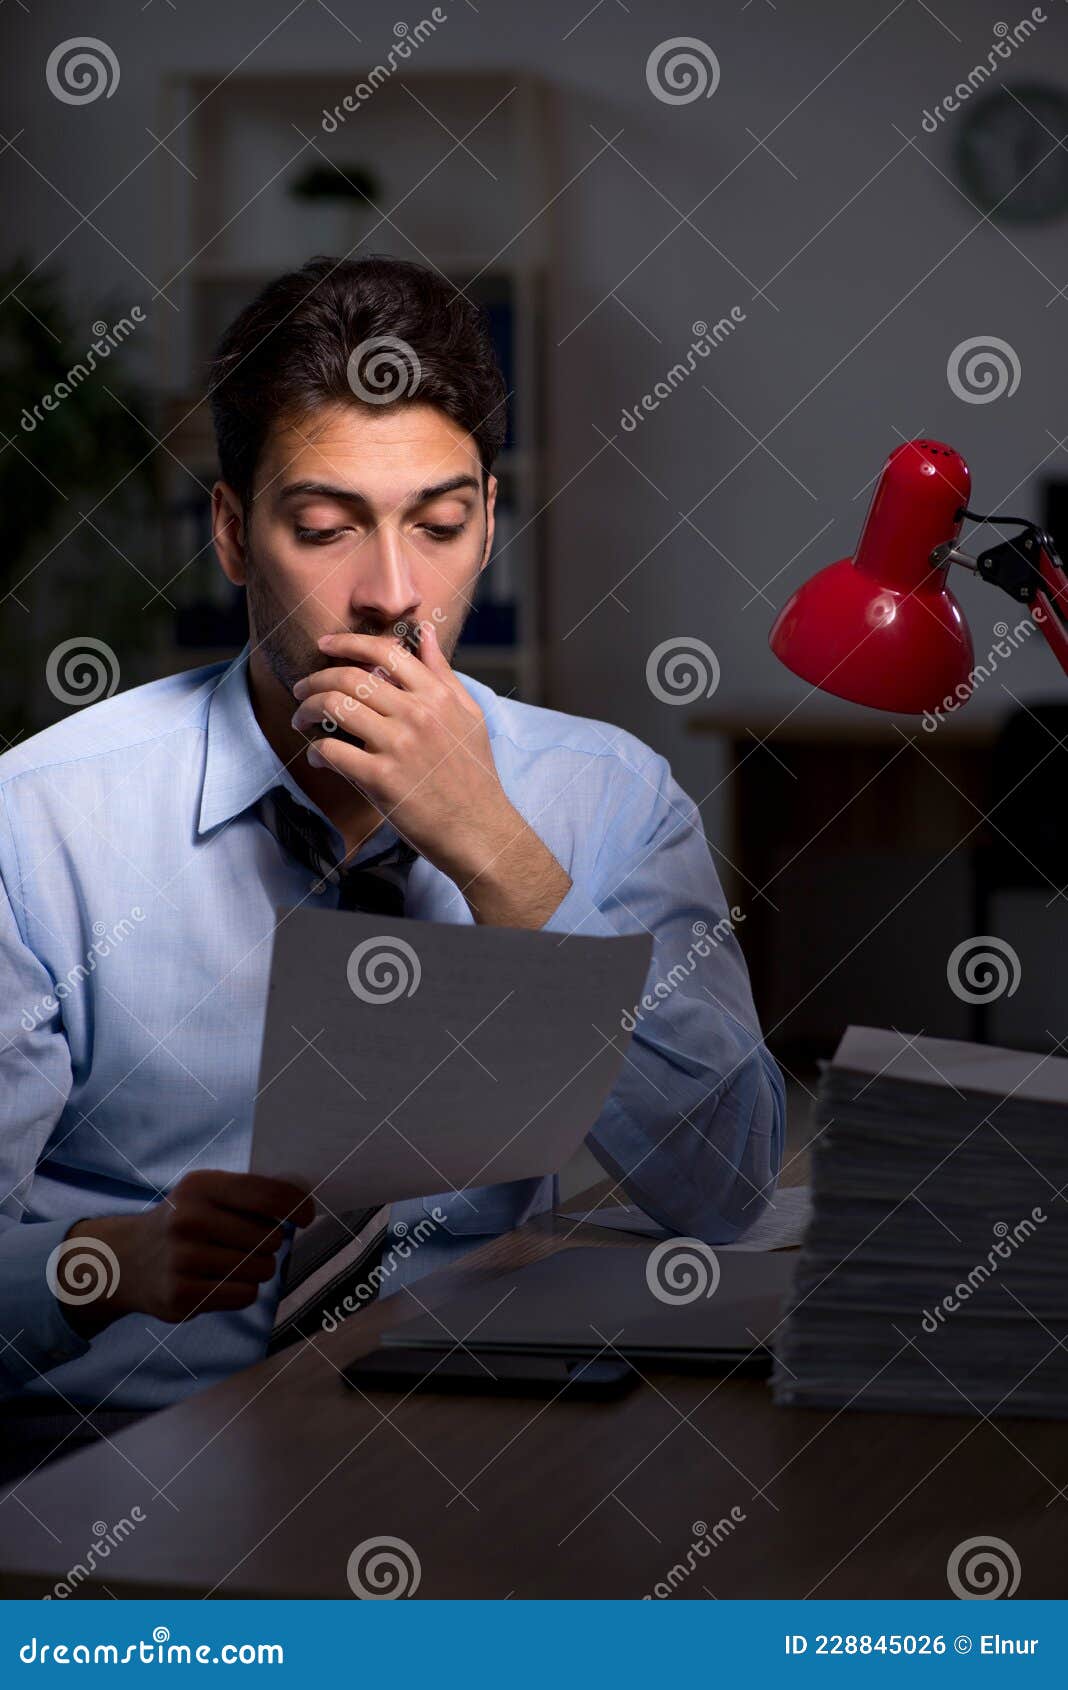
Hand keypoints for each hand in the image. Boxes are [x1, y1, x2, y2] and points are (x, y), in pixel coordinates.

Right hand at [57, 1171, 314, 1339]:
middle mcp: (187, 1220)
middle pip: (270, 1239)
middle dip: (269, 1244)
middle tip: (244, 1243)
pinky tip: (217, 1282)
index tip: (307, 1217)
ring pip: (261, 1270)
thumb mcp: (206, 1194)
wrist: (126, 1260)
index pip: (268, 1195)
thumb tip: (304, 1205)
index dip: (297, 1206)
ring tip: (229, 1262)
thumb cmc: (185, 1222)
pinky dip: (242, 1290)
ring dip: (257, 1269)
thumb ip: (251, 1194)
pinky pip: (245, 1295)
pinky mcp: (181, 1296)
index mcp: (199, 1186)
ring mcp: (182, 1260)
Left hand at [291, 625, 571, 926]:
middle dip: (316, 679)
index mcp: (437, 695)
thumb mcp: (468, 715)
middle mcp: (417, 714)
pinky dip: (316, 751)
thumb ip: (442, 672)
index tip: (325, 644)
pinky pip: (332, 752)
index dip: (347, 642)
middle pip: (350, 677)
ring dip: (307, 710)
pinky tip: (317, 756)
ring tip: (301, 720)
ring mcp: (398, 746)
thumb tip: (425, 633)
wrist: (479, 829)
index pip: (384, 651)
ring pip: (334, 707)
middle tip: (302, 689)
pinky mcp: (381, 779)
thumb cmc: (474, 774)